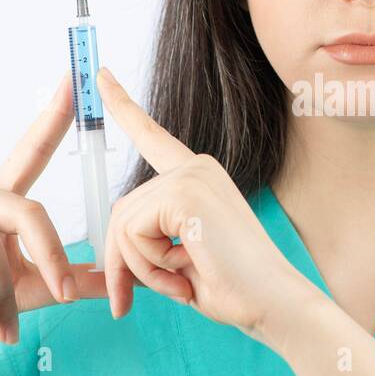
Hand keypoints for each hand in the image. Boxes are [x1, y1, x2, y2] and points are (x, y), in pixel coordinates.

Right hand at [0, 70, 109, 375]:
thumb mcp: (25, 295)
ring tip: (6, 328)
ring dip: (4, 296)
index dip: (54, 117)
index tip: (77, 76)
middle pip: (25, 210)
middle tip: (66, 297)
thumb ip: (66, 281)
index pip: (29, 152)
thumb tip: (115, 280)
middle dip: (51, 258)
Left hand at [96, 66, 316, 341]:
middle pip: (122, 209)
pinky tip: (186, 268)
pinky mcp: (184, 192)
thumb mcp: (179, 260)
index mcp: (197, 177)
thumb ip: (147, 242)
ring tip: (180, 282)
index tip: (100, 73)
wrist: (274, 302)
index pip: (151, 136)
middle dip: (123, 260)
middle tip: (133, 300)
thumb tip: (106, 254)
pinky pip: (132, 231)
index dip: (122, 106)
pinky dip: (149, 264)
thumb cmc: (235, 287)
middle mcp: (195, 166)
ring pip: (123, 224)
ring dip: (141, 267)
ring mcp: (190, 176)